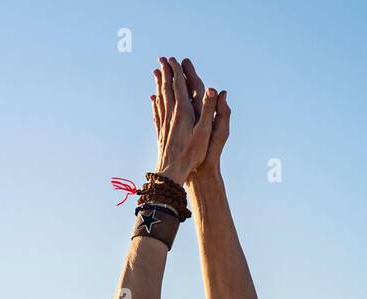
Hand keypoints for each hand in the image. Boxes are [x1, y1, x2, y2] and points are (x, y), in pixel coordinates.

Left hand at [149, 56, 227, 184]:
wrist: (171, 172)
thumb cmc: (191, 154)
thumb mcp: (206, 132)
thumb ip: (209, 110)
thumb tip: (214, 89)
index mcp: (183, 112)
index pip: (179, 87)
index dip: (176, 72)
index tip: (173, 59)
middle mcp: (171, 115)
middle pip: (167, 89)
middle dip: (166, 73)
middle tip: (162, 60)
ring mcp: (164, 124)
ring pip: (160, 99)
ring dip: (159, 85)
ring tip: (156, 74)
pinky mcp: (161, 133)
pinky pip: (157, 113)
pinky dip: (155, 103)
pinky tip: (153, 100)